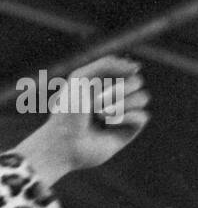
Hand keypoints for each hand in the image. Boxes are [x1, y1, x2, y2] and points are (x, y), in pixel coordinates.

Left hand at [14, 55, 149, 187]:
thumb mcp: (81, 78)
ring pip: (142, 97)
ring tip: (100, 116)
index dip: (116, 74)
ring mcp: (123, 113)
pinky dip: (127, 117)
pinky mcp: (128, 130)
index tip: (97, 83)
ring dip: (120, 104)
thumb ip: (107, 64)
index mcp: (104, 82)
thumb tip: (137, 67)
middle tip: (96, 104)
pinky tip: (109, 124)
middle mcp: (115, 97)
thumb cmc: (68, 111)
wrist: (64, 143)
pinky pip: (143, 116)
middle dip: (118, 91)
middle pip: (137, 81)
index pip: (126, 69)